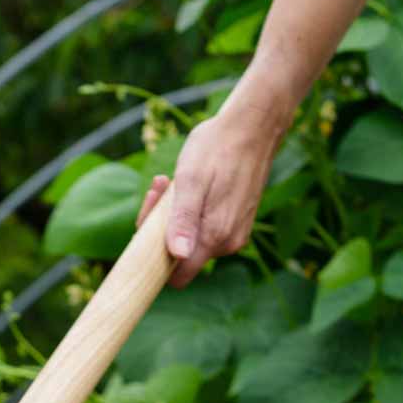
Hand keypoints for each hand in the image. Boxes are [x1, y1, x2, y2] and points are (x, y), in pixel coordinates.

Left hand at [135, 101, 287, 288]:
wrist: (253, 126)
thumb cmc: (217, 148)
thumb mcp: (191, 181)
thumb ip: (184, 220)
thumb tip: (178, 256)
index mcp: (215, 238)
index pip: (177, 277)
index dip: (156, 260)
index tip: (148, 224)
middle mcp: (228, 244)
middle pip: (181, 257)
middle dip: (161, 229)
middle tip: (158, 189)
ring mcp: (234, 234)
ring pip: (190, 240)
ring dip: (173, 216)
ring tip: (169, 181)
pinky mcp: (237, 223)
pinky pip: (204, 228)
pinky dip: (191, 211)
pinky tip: (185, 185)